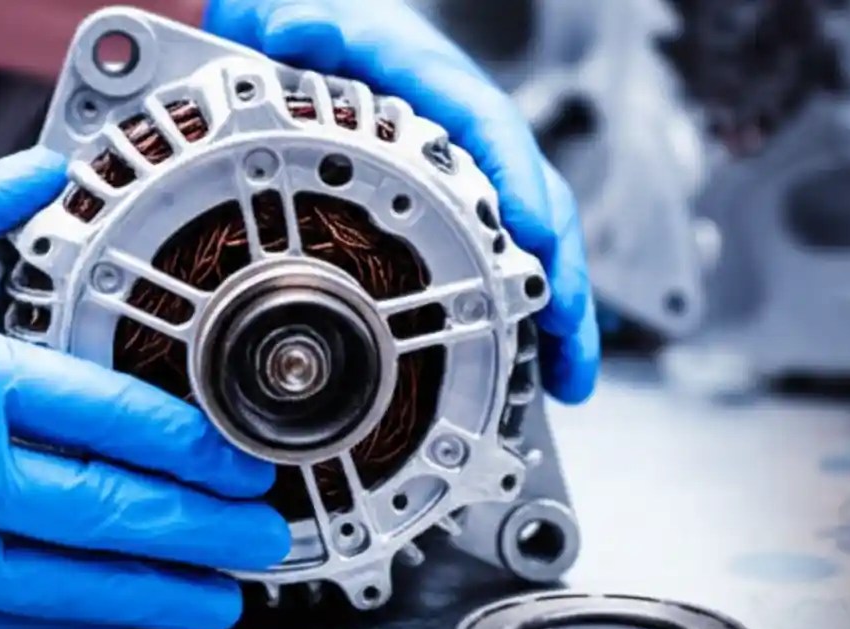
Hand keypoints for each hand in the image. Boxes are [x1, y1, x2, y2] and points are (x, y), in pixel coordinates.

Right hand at [0, 148, 289, 628]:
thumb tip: (38, 174)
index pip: (103, 412)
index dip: (188, 441)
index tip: (237, 455)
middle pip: (107, 507)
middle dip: (201, 526)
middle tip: (264, 537)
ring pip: (64, 582)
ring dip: (155, 590)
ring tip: (220, 596)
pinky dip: (63, 627)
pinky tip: (110, 625)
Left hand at [205, 0, 600, 402]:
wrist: (280, 39)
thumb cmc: (302, 29)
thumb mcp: (301, 20)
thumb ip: (308, 29)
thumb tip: (304, 30)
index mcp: (429, 82)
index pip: (488, 129)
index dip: (516, 181)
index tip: (535, 235)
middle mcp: (456, 130)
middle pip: (528, 197)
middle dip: (558, 270)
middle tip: (569, 336)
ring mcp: (454, 172)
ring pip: (521, 239)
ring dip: (549, 306)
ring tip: (566, 373)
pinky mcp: (439, 207)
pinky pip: (488, 260)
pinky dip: (510, 309)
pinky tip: (524, 359)